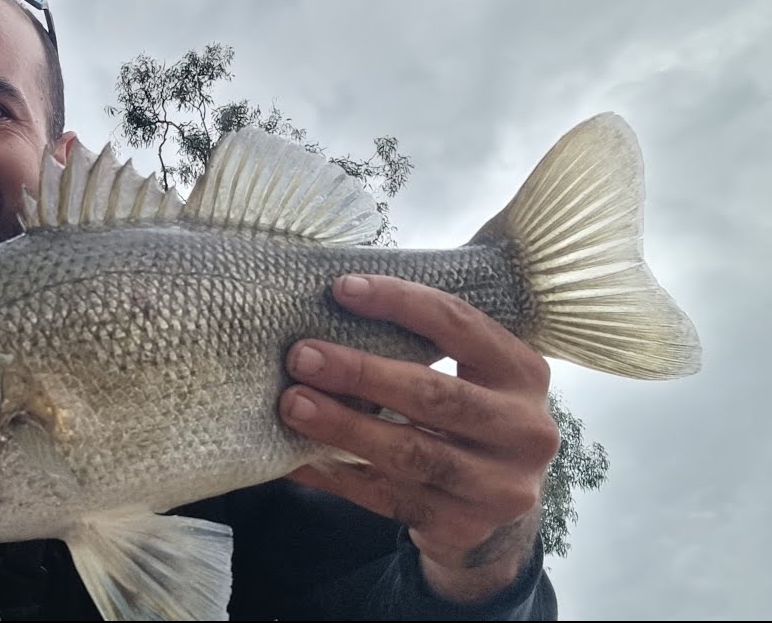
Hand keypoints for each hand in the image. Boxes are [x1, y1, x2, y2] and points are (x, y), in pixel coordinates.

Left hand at [279, 274, 560, 603]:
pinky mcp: (461, 527)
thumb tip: (340, 298)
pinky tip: (294, 458)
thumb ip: (431, 343)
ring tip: (293, 404)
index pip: (459, 325)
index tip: (342, 289)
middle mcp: (523, 430)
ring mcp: (497, 486)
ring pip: (409, 453)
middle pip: (433, 395)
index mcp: (523, 374)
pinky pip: (384, 498)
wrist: (500, 513)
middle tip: (302, 356)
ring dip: (343, 426)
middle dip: (361, 372)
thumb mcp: (477, 376)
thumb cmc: (470, 420)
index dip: (400, 303)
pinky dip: (334, 475)